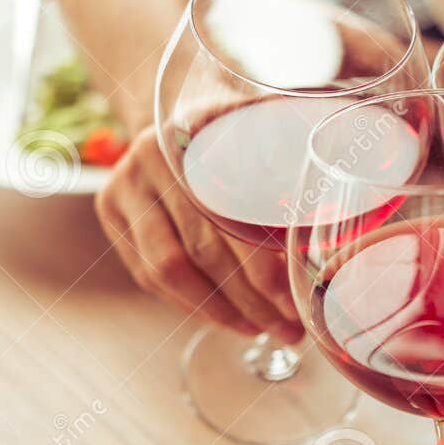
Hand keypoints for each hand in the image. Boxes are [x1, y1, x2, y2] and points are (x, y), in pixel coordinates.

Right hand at [94, 126, 302, 341]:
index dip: (263, 268)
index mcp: (192, 136)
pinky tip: (230, 319)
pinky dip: (193, 305)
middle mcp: (148, 160)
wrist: (175, 115)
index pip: (228, 219)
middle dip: (251, 299)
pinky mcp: (112, 216)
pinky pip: (151, 277)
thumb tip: (331, 220)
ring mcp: (123, 189)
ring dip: (221, 311)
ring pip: (170, 271)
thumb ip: (286, 162)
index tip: (295, 299)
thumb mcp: (260, 130)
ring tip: (263, 330)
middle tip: (288, 328)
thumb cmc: (233, 131)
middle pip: (201, 249)